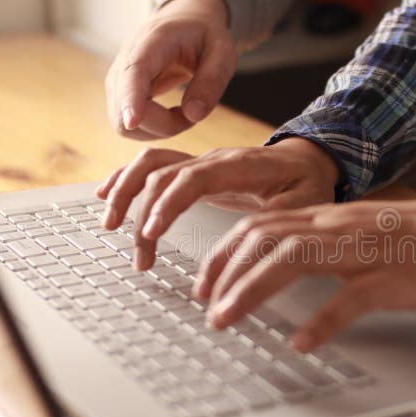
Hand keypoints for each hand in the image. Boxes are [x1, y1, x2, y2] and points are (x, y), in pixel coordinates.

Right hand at [95, 137, 339, 269]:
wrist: (307, 160)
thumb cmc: (308, 182)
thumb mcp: (306, 203)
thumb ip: (279, 219)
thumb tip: (248, 244)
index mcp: (240, 165)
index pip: (194, 177)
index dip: (169, 202)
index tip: (153, 231)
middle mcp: (214, 158)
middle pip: (164, 174)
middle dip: (144, 214)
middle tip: (141, 258)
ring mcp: (201, 161)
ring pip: (151, 164)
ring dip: (126, 192)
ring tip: (111, 226)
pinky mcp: (195, 169)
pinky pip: (154, 165)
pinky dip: (127, 177)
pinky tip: (107, 194)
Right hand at [105, 0, 235, 139]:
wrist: (186, 23)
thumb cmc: (205, 37)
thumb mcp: (222, 53)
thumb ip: (213, 80)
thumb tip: (193, 115)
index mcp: (152, 42)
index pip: (134, 71)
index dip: (131, 98)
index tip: (132, 121)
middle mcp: (125, 60)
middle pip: (125, 108)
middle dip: (163, 125)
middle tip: (195, 112)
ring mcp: (118, 80)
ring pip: (124, 123)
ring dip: (159, 129)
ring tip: (186, 112)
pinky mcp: (120, 95)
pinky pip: (127, 126)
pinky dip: (152, 130)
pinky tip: (173, 116)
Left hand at [198, 199, 415, 351]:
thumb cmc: (415, 238)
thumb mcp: (357, 232)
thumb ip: (319, 242)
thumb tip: (278, 261)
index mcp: (327, 218)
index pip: (260, 224)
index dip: (224, 252)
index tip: (205, 281)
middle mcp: (336, 228)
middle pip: (264, 237)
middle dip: (225, 271)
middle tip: (206, 305)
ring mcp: (362, 251)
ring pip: (292, 259)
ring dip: (251, 290)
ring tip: (226, 319)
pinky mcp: (389, 278)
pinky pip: (348, 299)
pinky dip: (320, 322)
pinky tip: (300, 343)